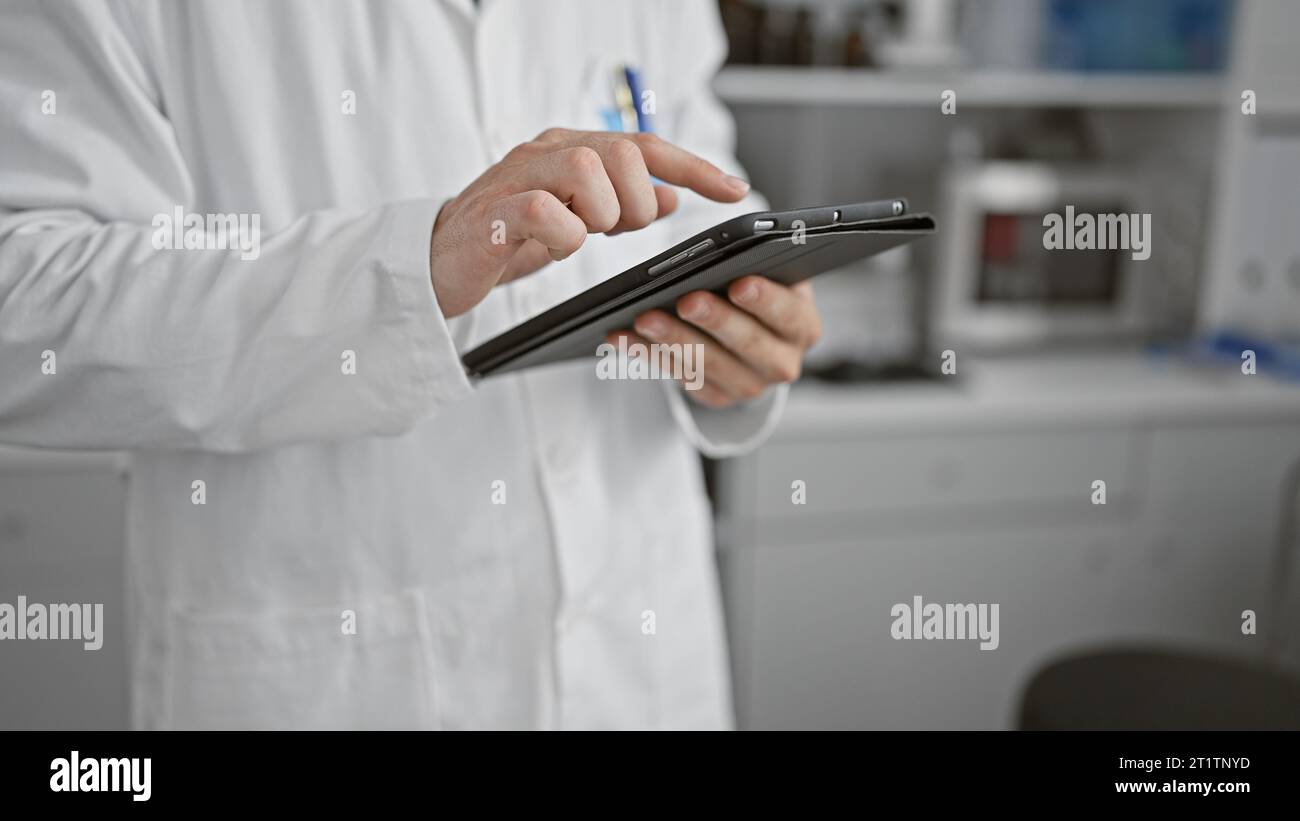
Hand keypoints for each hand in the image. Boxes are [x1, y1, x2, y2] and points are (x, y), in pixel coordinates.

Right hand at [429, 128, 750, 316]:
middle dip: (637, 202)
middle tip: (615, 230)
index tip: (735, 190)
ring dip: (600, 215)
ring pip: (588, 170)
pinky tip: (551, 246)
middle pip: (624, 153)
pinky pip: (546, 212)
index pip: (645, 146)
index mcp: (571, 150)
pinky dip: (563, 237)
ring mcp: (518, 177)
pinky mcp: (494, 211)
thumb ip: (621, 206)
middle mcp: (546, 151)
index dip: (694, 167)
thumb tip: (671, 197)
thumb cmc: (508, 238)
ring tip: (579, 235)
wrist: (439, 263)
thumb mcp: (576, 222)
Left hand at [610, 276, 822, 407]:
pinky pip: (680, 376)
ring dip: (673, 339)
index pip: (787, 313)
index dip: (765, 300)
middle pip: (747, 343)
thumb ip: (753, 264)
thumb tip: (718, 252)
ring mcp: (750, 385)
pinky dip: (649, 355)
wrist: (752, 338)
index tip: (740, 284)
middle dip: (715, 320)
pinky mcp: (716, 397)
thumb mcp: (767, 276)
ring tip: (644, 318)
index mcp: (802, 325)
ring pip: (709, 364)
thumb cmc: (756, 294)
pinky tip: (624, 337)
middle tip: (686, 300)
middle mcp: (782, 362)